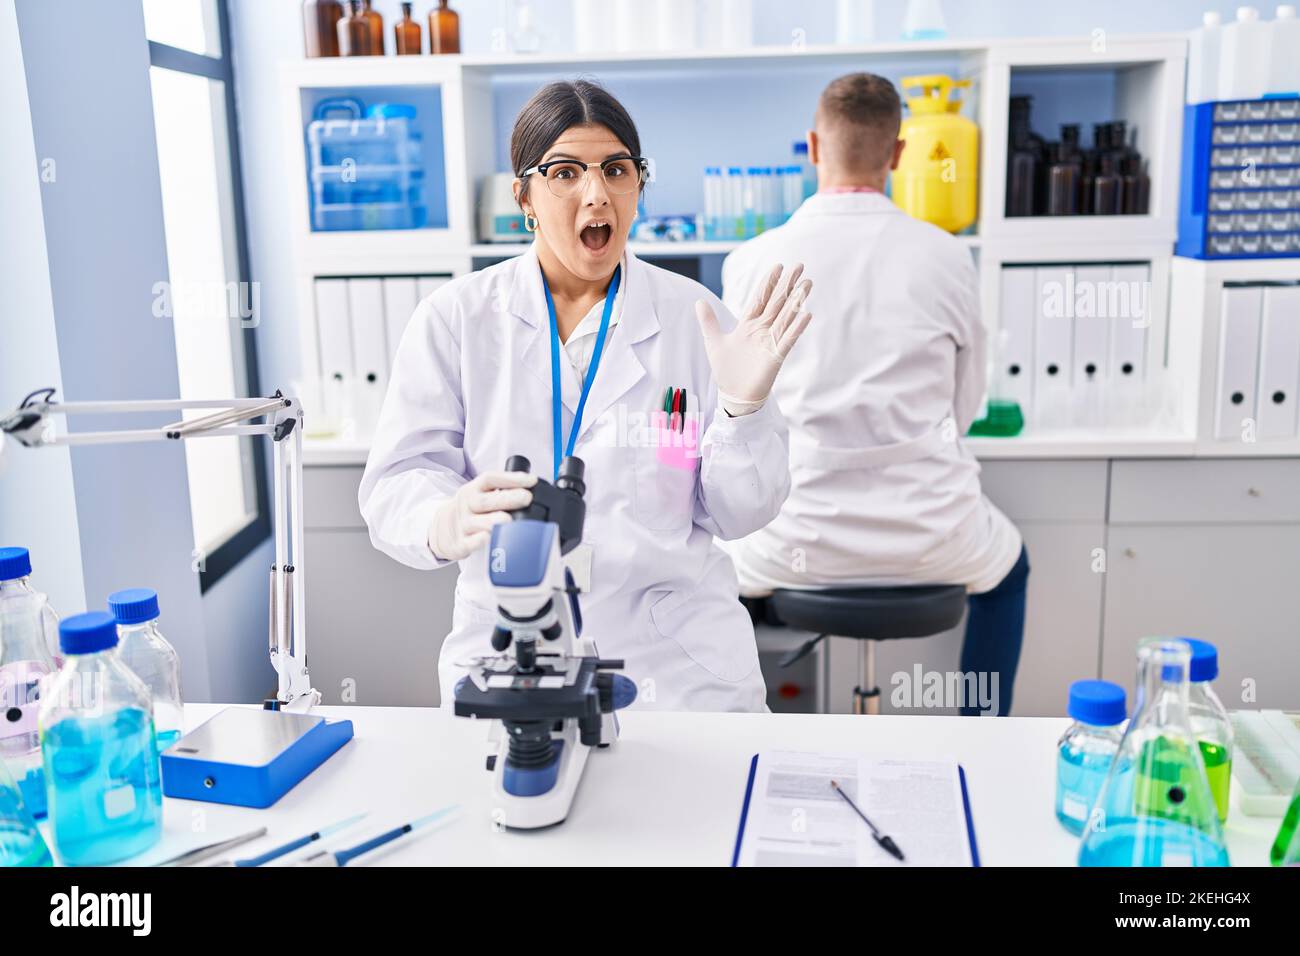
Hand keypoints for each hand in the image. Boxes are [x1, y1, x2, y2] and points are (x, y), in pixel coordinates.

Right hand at [428, 470, 536, 560]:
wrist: (440, 528)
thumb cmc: (470, 510)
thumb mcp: (479, 493)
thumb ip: (501, 490)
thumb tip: (532, 487)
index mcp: (473, 490)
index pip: (491, 479)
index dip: (511, 478)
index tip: (531, 480)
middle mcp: (467, 505)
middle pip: (485, 500)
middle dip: (508, 499)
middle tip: (526, 498)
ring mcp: (463, 525)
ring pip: (478, 522)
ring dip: (495, 521)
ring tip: (511, 520)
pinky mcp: (460, 544)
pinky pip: (470, 542)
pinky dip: (480, 540)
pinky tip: (490, 537)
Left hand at [695, 263, 812, 410]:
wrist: (734, 394)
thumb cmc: (726, 370)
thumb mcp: (714, 342)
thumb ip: (709, 322)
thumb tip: (699, 302)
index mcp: (748, 324)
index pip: (760, 298)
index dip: (769, 282)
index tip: (778, 266)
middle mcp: (762, 330)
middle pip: (777, 302)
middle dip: (787, 285)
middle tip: (799, 266)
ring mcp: (770, 342)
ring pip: (786, 317)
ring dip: (796, 301)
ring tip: (807, 284)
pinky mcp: (776, 356)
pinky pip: (788, 340)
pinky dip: (797, 328)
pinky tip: (806, 314)